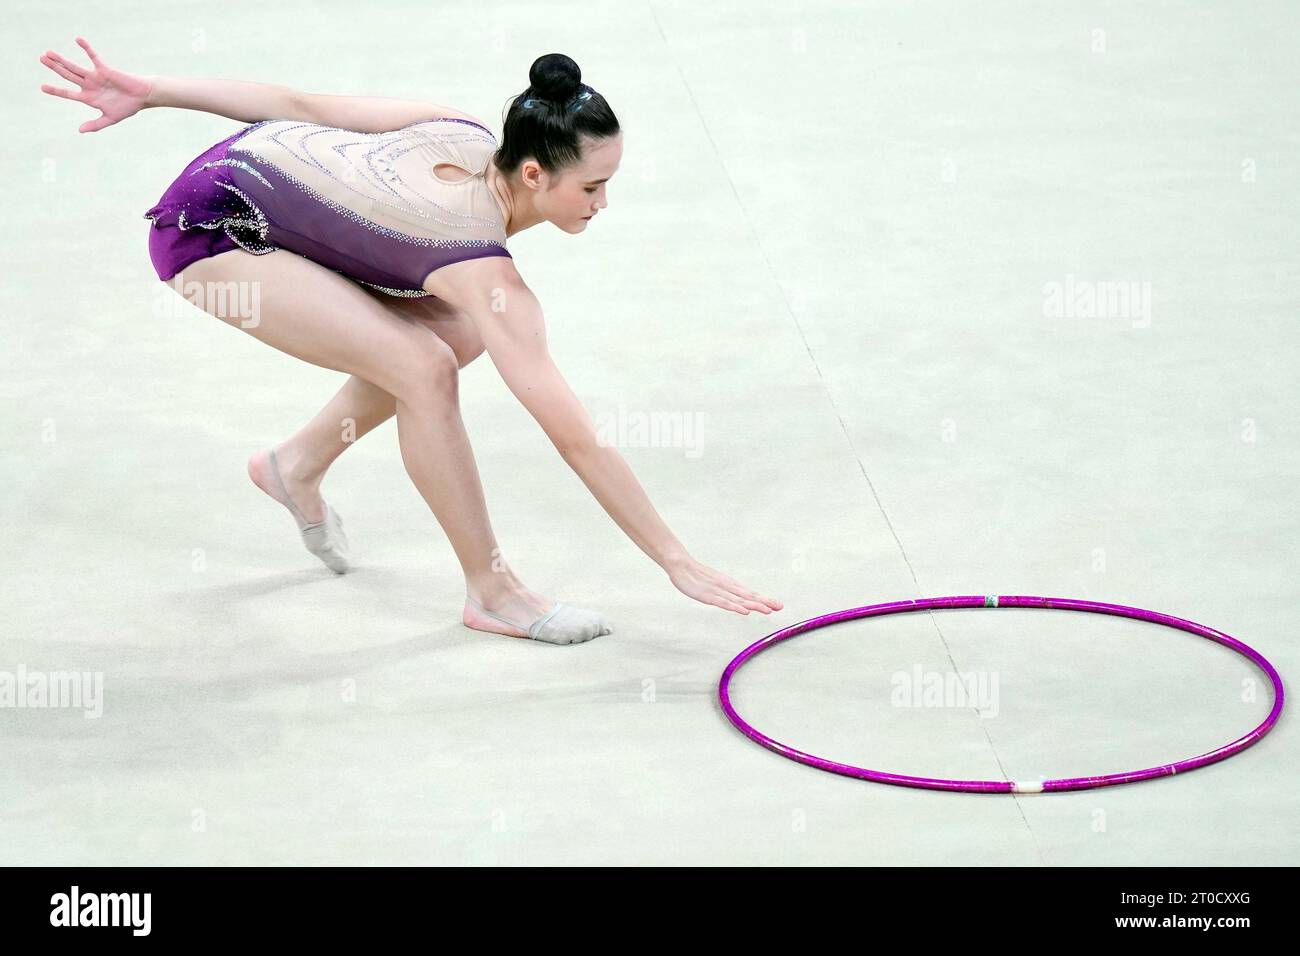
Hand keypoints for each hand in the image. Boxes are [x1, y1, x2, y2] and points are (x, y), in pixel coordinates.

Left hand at [39, 37, 151, 132]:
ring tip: (48, 53)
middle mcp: (89, 85)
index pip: (68, 93)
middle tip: (41, 59)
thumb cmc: (128, 108)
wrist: (142, 97)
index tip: (43, 87)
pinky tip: (77, 39)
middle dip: (54, 68)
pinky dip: (86, 48)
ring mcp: (96, 76)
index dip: (56, 90)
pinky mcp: (104, 69)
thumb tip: (80, 130)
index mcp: (89, 98)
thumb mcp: (111, 119)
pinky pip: (93, 56)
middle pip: (67, 75)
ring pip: (74, 67)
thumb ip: (96, 124)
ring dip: (61, 60)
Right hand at [666, 555, 783, 615]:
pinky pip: (723, 603)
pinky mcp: (708, 596)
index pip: (750, 593)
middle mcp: (727, 587)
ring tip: (767, 610)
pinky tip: (744, 611)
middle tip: (780, 606)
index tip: (778, 605)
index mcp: (729, 584)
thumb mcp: (714, 583)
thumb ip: (725, 591)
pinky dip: (735, 607)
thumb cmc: (697, 575)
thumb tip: (737, 598)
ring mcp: (718, 591)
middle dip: (765, 602)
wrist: (680, 564)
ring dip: (754, 605)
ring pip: (739, 600)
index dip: (764, 599)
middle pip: (748, 596)